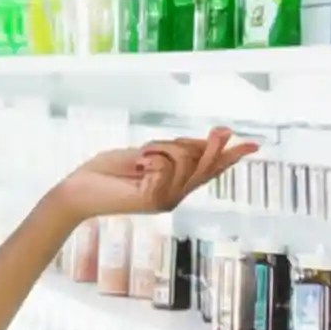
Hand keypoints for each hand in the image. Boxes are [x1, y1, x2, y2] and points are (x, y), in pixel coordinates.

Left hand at [49, 127, 258, 221]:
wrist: (76, 190)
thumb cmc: (105, 173)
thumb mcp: (145, 155)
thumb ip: (172, 151)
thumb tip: (203, 141)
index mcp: (174, 185)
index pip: (208, 170)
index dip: (230, 156)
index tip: (253, 144)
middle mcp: (174, 196)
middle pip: (205, 166)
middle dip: (212, 145)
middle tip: (220, 129)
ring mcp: (164, 200)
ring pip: (186, 162)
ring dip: (165, 147)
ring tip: (143, 154)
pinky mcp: (151, 199)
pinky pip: (166, 166)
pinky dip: (154, 155)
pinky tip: (139, 162)